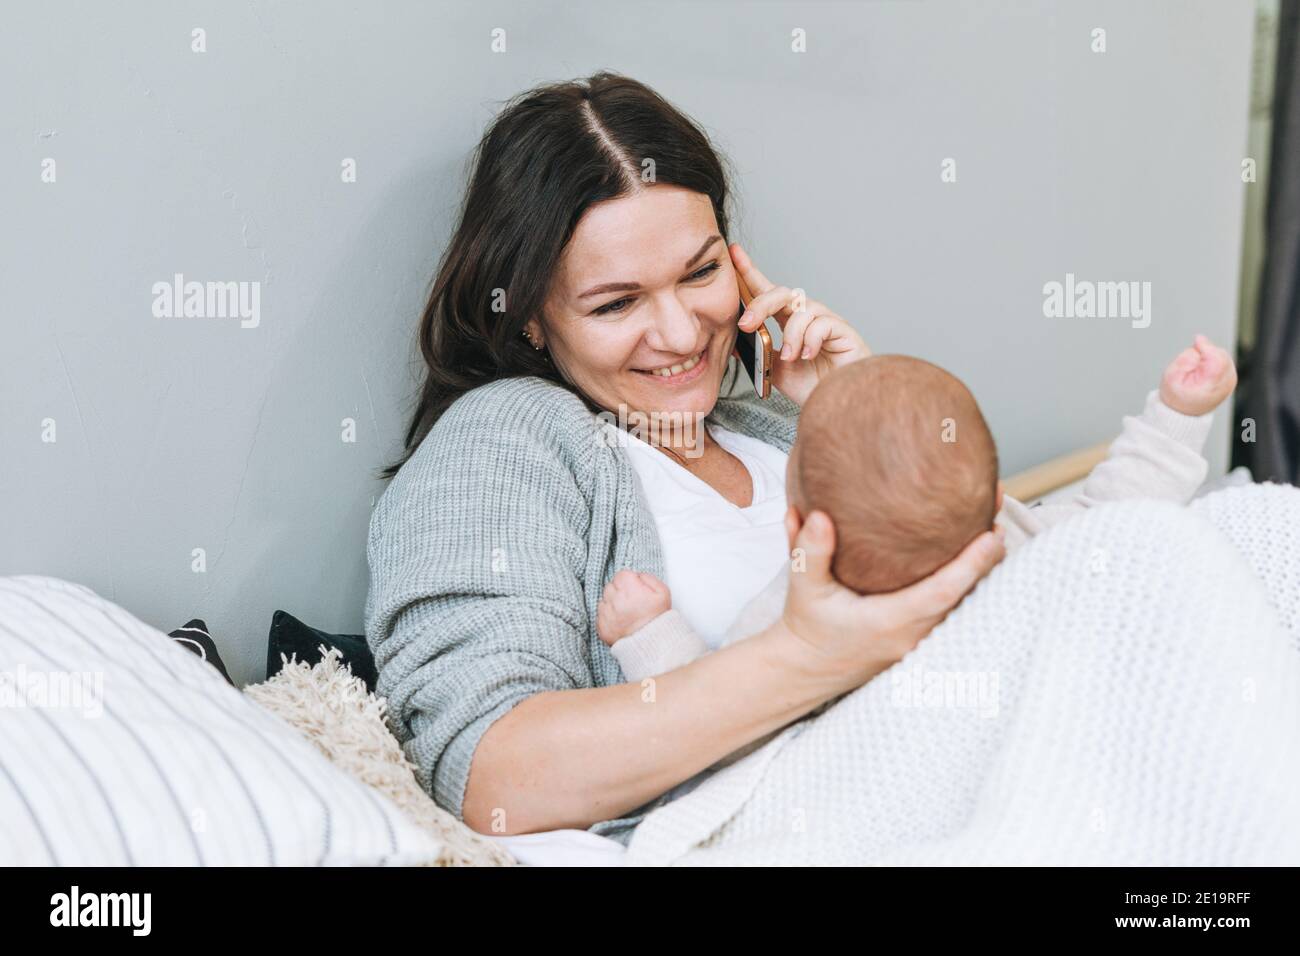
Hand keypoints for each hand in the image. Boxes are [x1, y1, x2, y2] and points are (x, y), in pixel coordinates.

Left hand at [596, 570, 671, 645]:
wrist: (653, 644)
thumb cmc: (658, 619)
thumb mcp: (662, 592)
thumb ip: (648, 577)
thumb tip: (637, 576)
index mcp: (629, 589)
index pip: (620, 575)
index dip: (629, 581)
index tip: (634, 589)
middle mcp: (615, 600)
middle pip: (610, 586)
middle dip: (619, 591)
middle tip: (631, 602)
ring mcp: (607, 614)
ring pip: (604, 600)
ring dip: (612, 603)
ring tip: (626, 613)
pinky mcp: (602, 627)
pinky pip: (600, 615)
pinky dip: (608, 617)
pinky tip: (620, 621)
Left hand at [729, 243, 870, 406]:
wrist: (833, 404)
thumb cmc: (810, 386)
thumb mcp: (772, 369)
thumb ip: (757, 353)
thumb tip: (731, 341)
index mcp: (787, 320)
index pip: (766, 290)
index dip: (750, 271)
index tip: (733, 252)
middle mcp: (806, 315)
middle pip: (782, 293)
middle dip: (760, 305)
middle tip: (746, 325)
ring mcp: (826, 320)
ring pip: (801, 310)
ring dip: (789, 335)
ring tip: (788, 357)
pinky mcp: (843, 330)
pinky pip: (821, 324)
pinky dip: (809, 341)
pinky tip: (808, 356)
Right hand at [777, 508, 1005, 687]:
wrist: (806, 668)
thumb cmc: (807, 627)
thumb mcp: (803, 588)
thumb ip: (809, 552)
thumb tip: (817, 515)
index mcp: (888, 621)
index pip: (942, 592)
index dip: (972, 564)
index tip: (992, 534)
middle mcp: (911, 635)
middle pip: (965, 596)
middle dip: (988, 559)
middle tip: (1000, 515)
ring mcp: (918, 641)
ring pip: (964, 604)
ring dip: (982, 570)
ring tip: (995, 530)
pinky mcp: (919, 640)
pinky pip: (954, 609)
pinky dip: (968, 583)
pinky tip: (977, 558)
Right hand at [1159, 334, 1237, 416]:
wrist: (1183, 413)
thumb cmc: (1176, 396)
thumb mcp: (1171, 375)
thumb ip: (1187, 356)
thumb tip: (1200, 340)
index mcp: (1212, 383)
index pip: (1217, 355)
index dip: (1205, 346)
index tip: (1195, 344)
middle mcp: (1226, 382)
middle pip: (1221, 354)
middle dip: (1205, 353)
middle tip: (1192, 365)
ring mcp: (1230, 381)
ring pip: (1222, 355)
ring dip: (1208, 357)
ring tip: (1196, 370)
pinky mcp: (1231, 379)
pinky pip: (1223, 360)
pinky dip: (1212, 361)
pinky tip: (1203, 371)